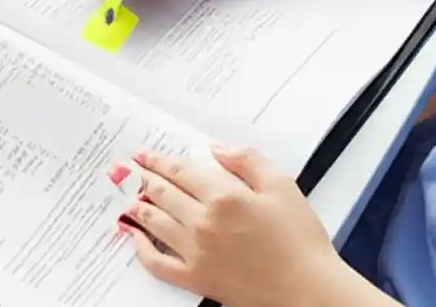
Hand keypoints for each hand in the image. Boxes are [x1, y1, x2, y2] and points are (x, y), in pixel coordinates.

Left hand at [120, 146, 368, 306]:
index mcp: (224, 196)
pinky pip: (156, 263)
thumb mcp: (281, 185)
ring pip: (155, 223)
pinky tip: (134, 238)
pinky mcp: (195, 278)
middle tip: (130, 170)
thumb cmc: (299, 239)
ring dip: (138, 207)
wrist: (305, 288)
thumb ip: (247, 160)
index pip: (180, 172)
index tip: (144, 154)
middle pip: (163, 194)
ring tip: (130, 197)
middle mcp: (203, 222)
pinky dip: (140, 248)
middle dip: (144, 178)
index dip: (158, 160)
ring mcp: (196, 252)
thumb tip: (217, 149)